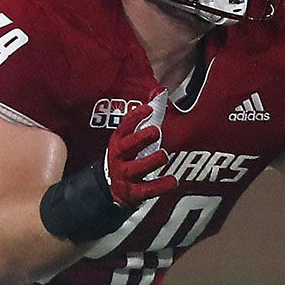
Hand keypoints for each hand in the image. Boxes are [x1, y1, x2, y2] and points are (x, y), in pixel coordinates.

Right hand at [103, 93, 173, 207]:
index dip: (135, 117)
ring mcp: (124, 176)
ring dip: (150, 161)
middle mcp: (119, 158)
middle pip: (126, 147)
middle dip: (140, 138)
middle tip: (156, 131)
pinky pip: (146, 190)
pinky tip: (173, 181)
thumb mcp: (131, 138)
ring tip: (164, 155)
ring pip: (136, 169)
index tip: (149, 109)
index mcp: (118, 142)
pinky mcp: (133, 193)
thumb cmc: (126, 157)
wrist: (111, 189)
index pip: (124, 127)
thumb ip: (146, 116)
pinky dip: (160, 186)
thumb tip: (159, 91)